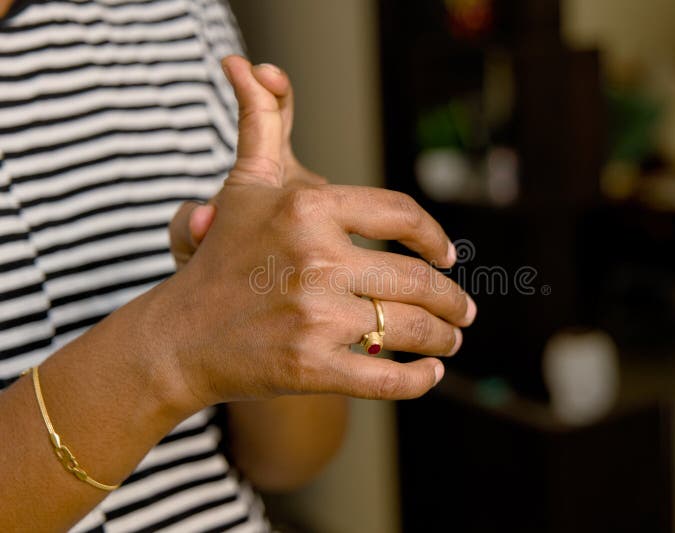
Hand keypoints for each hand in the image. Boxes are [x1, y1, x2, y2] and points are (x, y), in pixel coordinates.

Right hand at [158, 56, 475, 409]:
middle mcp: (316, 260)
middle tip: (464, 311)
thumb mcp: (245, 184)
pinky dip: (417, 379)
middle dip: (452, 300)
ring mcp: (314, 317)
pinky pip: (385, 378)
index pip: (401, 215)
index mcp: (309, 210)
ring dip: (444, 336)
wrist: (178, 336)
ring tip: (452, 340)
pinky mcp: (309, 368)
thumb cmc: (221, 256)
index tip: (448, 255)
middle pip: (417, 278)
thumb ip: (261, 124)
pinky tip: (430, 373)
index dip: (434, 237)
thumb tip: (252, 66)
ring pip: (411, 327)